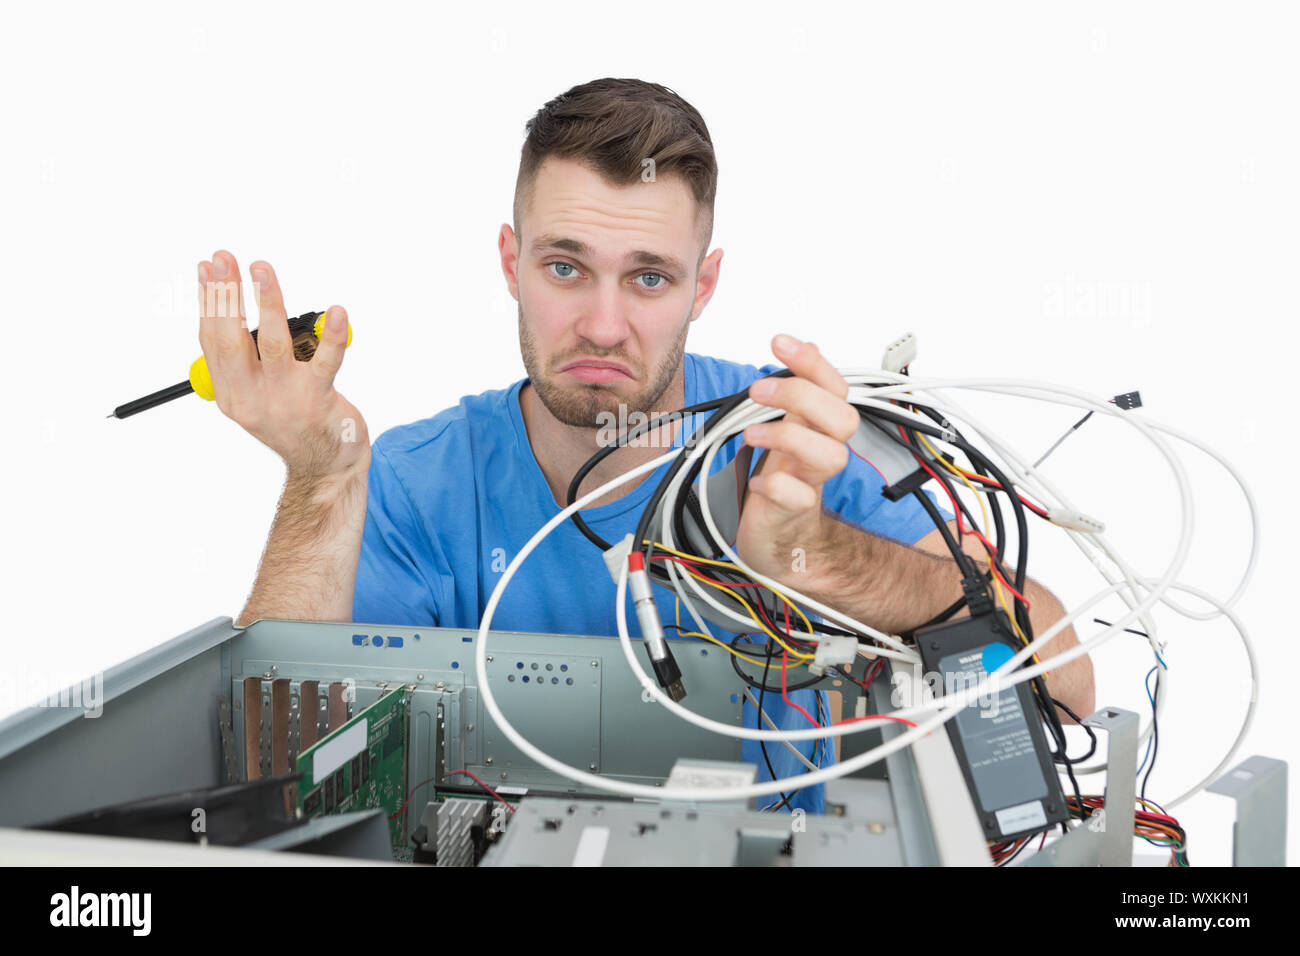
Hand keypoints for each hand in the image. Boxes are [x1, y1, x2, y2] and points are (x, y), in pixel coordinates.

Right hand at [197, 250, 369, 480]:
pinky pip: (326, 362)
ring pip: (274, 345)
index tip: (208, 266)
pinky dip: (333, 335)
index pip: (212, 341)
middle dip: (226, 295)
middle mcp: (251, 398)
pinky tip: (337, 312)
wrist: (326, 467)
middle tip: (226, 258)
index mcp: (230, 394)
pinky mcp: (318, 401)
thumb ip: (244, 362)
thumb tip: (228, 308)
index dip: (209, 302)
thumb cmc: (295, 422)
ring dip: (268, 304)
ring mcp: (284, 400)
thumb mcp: (256, 396)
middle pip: (232, 340)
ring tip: (262, 269)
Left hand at [734, 334, 858, 583]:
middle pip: (844, 418)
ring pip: (832, 456)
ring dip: (788, 437)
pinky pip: (800, 498)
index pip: (835, 387)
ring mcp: (812, 482)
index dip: (813, 362)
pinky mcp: (795, 513)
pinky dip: (776, 486)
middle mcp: (821, 450)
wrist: (779, 535)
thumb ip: (796, 391)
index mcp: (818, 426)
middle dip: (801, 396)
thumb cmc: (781, 476)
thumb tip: (806, 344)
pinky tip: (755, 482)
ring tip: (751, 435)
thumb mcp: (786, 425)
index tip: (779, 342)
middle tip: (757, 391)